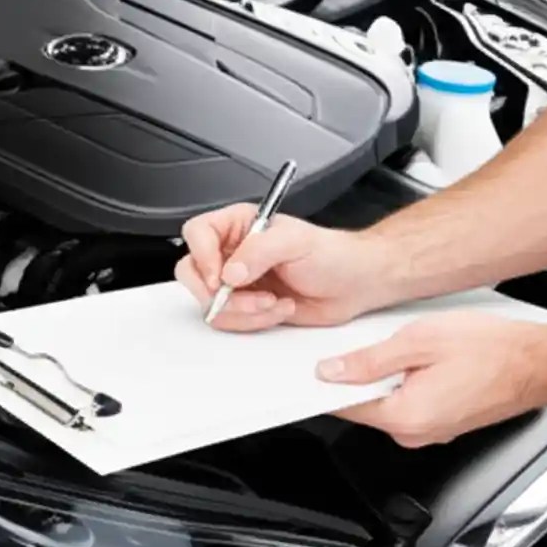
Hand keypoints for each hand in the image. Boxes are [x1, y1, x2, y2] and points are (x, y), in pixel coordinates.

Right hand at [175, 203, 394, 331]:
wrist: (355, 284)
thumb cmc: (333, 254)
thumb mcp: (296, 242)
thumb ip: (259, 251)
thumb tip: (230, 271)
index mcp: (238, 225)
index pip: (198, 233)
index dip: (201, 256)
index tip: (219, 277)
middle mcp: (231, 252)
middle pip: (192, 272)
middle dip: (218, 294)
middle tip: (246, 297)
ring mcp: (235, 282)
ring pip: (209, 303)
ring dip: (243, 310)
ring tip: (275, 302)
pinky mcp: (245, 306)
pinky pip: (229, 320)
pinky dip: (254, 321)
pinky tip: (280, 308)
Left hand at [318, 312, 546, 446]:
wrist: (537, 362)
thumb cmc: (491, 350)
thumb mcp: (418, 342)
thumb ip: (368, 361)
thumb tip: (330, 372)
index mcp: (405, 416)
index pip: (343, 407)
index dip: (324, 385)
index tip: (312, 369)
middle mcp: (416, 433)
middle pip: (364, 405)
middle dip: (361, 376)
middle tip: (376, 347)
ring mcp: (431, 432)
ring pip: (387, 403)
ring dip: (387, 378)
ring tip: (412, 353)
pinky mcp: (442, 424)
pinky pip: (408, 404)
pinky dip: (406, 384)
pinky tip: (424, 363)